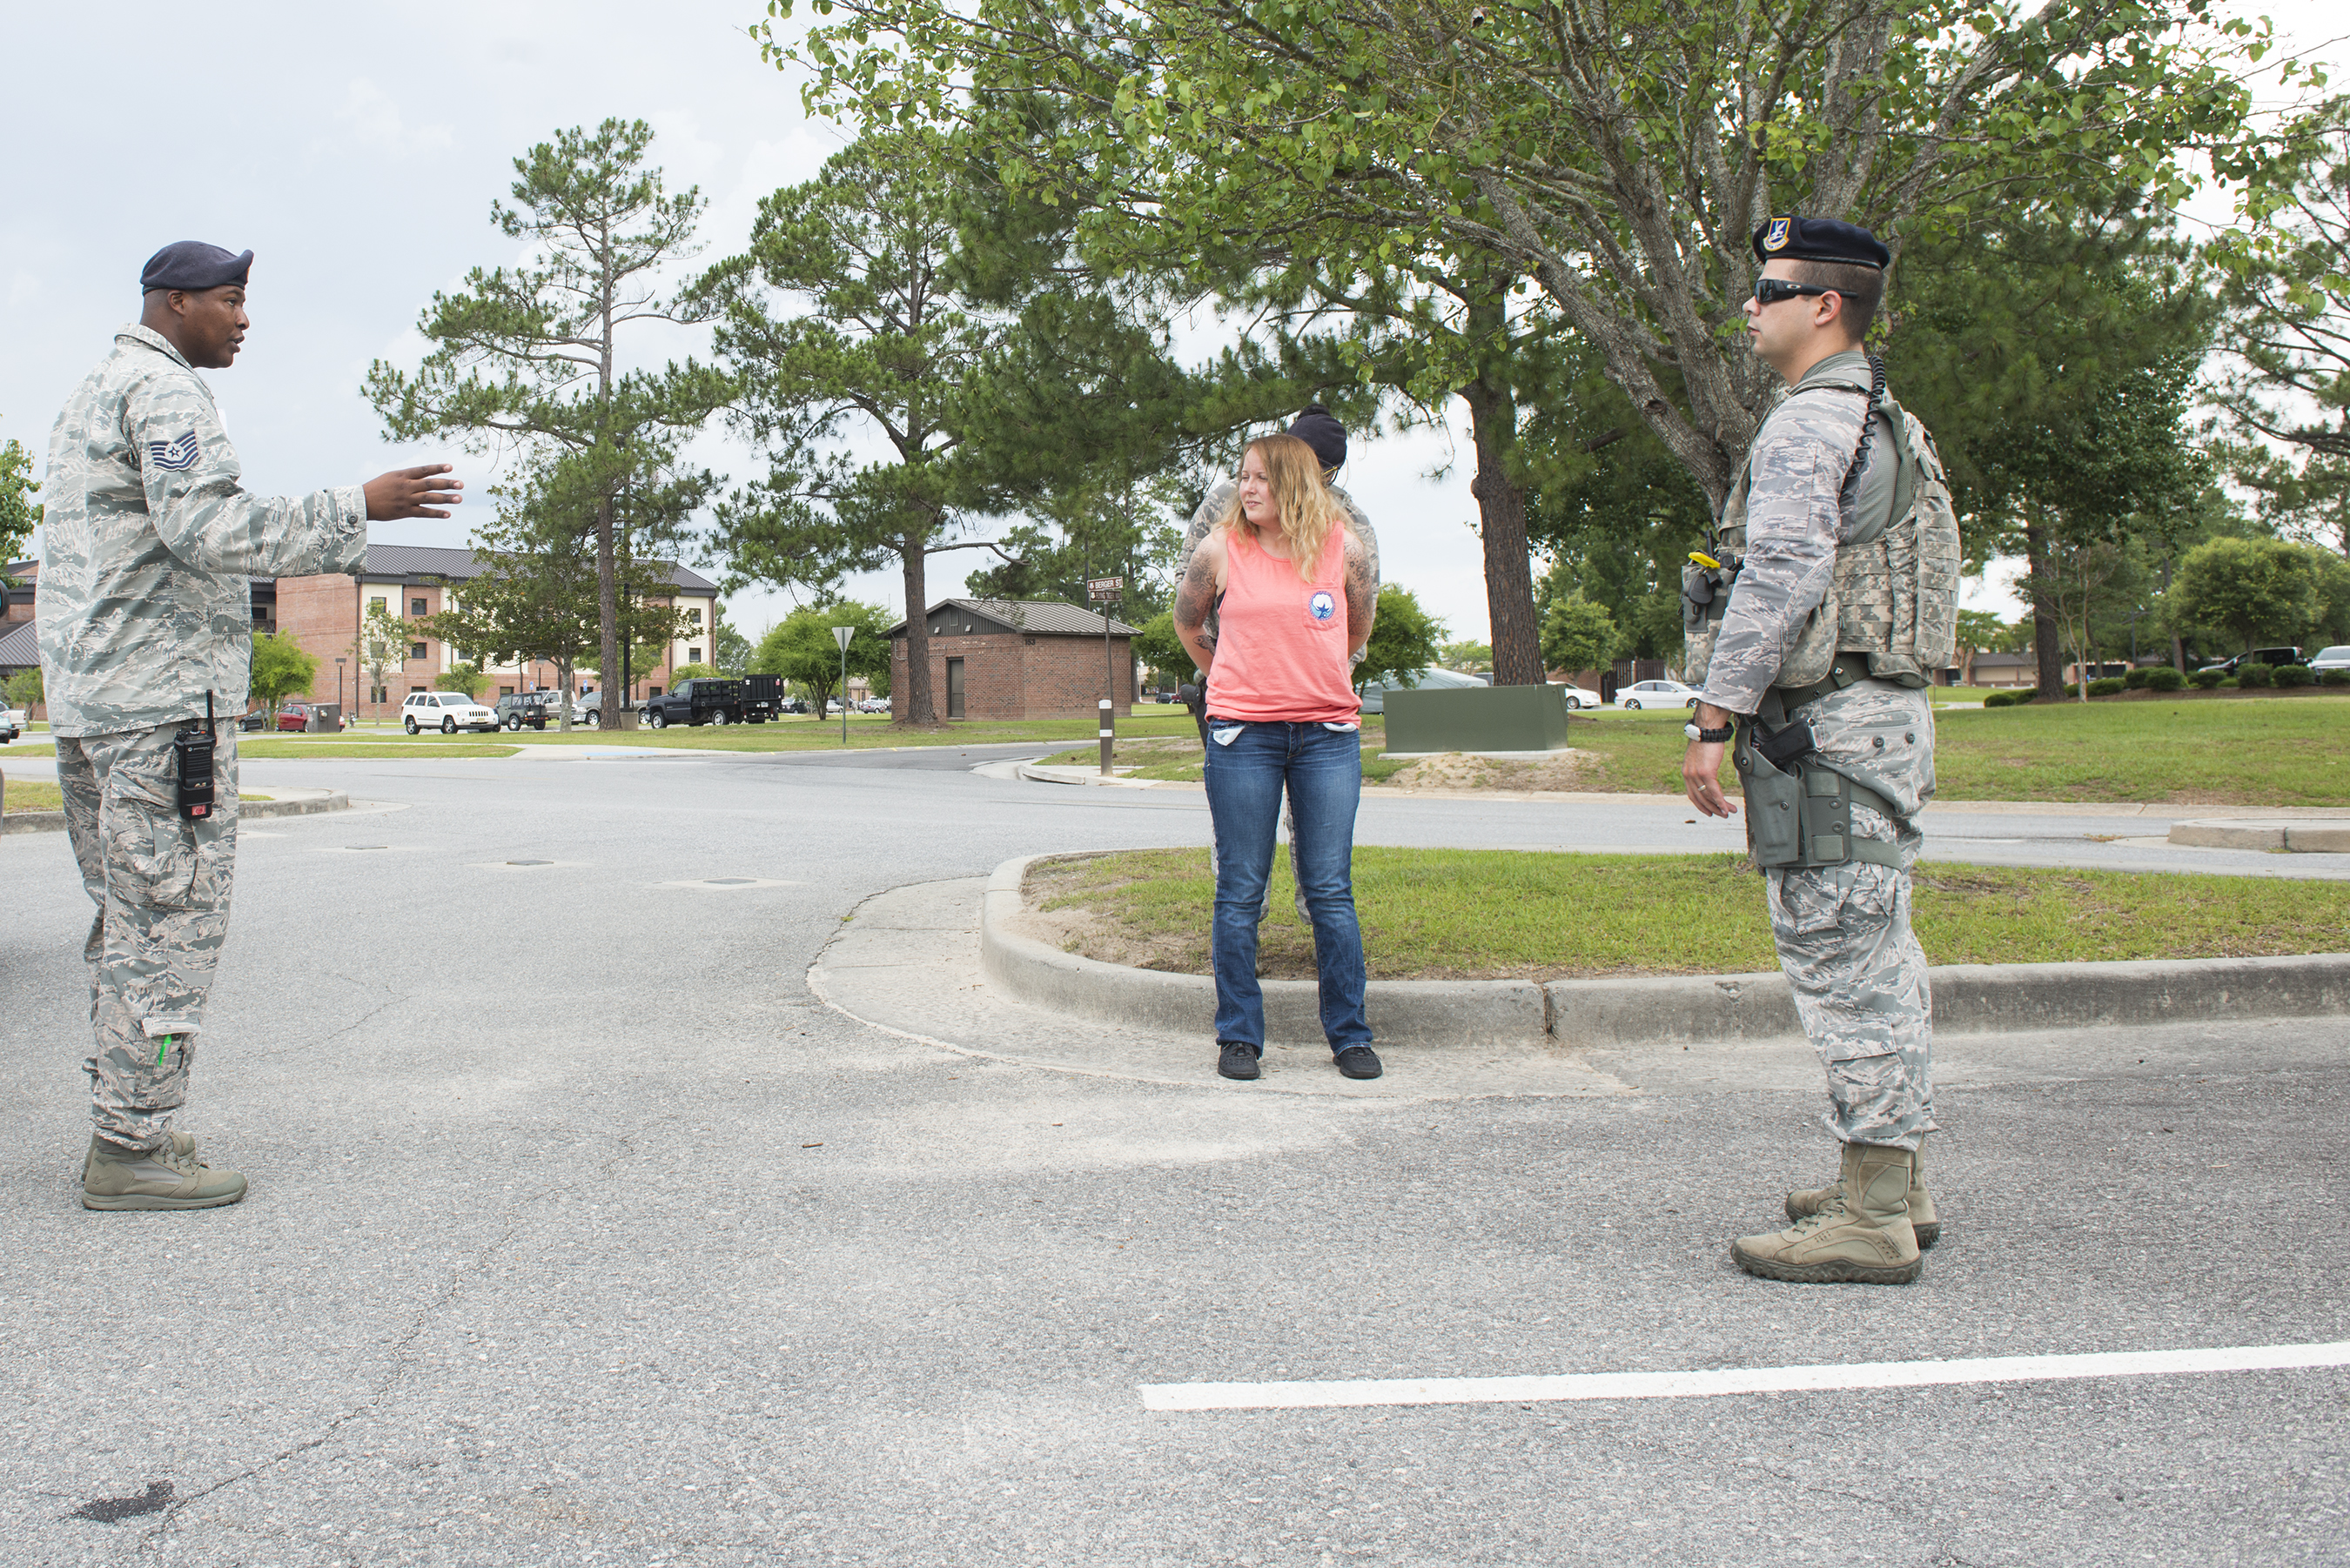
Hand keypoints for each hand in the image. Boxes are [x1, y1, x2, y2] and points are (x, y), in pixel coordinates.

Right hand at [364, 464, 463, 520]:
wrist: (362, 502)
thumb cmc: (378, 488)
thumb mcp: (391, 477)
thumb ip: (408, 477)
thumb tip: (426, 475)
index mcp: (402, 475)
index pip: (423, 470)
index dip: (437, 468)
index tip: (450, 467)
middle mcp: (405, 486)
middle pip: (429, 484)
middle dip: (446, 483)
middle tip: (461, 484)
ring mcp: (405, 499)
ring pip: (429, 498)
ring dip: (445, 498)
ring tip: (459, 498)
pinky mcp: (404, 511)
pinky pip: (423, 512)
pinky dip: (436, 513)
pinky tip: (448, 514)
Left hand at [1683, 700, 1739, 818]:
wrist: (1707, 729)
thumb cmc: (1706, 740)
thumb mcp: (1700, 757)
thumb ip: (1701, 767)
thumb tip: (1708, 773)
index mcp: (1686, 772)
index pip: (1692, 794)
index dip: (1701, 805)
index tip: (1710, 811)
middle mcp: (1688, 775)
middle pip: (1700, 798)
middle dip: (1712, 809)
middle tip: (1722, 814)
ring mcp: (1696, 774)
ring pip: (1708, 797)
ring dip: (1720, 807)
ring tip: (1729, 812)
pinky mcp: (1706, 772)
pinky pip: (1714, 792)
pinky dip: (1721, 801)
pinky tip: (1727, 807)